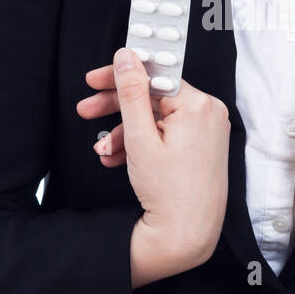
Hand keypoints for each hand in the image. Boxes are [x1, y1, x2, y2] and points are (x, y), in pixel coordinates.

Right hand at [76, 49, 230, 269]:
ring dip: (125, 132)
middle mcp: (208, 113)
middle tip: (86, 110)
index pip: (154, 76)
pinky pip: (167, 135)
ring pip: (156, 119)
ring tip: (102, 150)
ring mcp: (207, 131)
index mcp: (198, 105)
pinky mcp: (202, 147)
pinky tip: (117, 158)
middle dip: (116, 107)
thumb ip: (131, 94)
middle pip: (154, 98)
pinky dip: (142, 144)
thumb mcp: (139, 138)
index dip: (120, 76)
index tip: (94, 79)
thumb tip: (126, 57)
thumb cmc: (167, 192)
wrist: (185, 236)